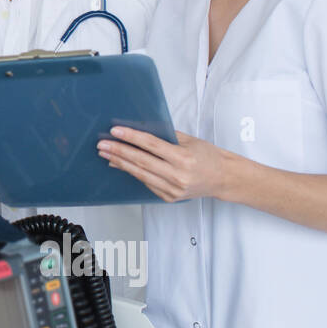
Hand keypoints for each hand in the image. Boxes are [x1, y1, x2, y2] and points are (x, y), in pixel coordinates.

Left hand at [96, 127, 230, 202]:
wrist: (224, 179)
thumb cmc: (208, 156)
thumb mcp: (190, 141)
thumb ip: (166, 136)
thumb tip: (139, 130)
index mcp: (184, 158)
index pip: (151, 145)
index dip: (131, 137)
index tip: (115, 131)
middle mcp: (178, 176)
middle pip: (141, 161)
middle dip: (119, 152)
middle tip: (102, 145)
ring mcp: (173, 189)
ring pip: (140, 174)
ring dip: (121, 163)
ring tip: (106, 154)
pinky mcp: (169, 197)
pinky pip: (147, 183)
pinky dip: (133, 173)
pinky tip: (121, 165)